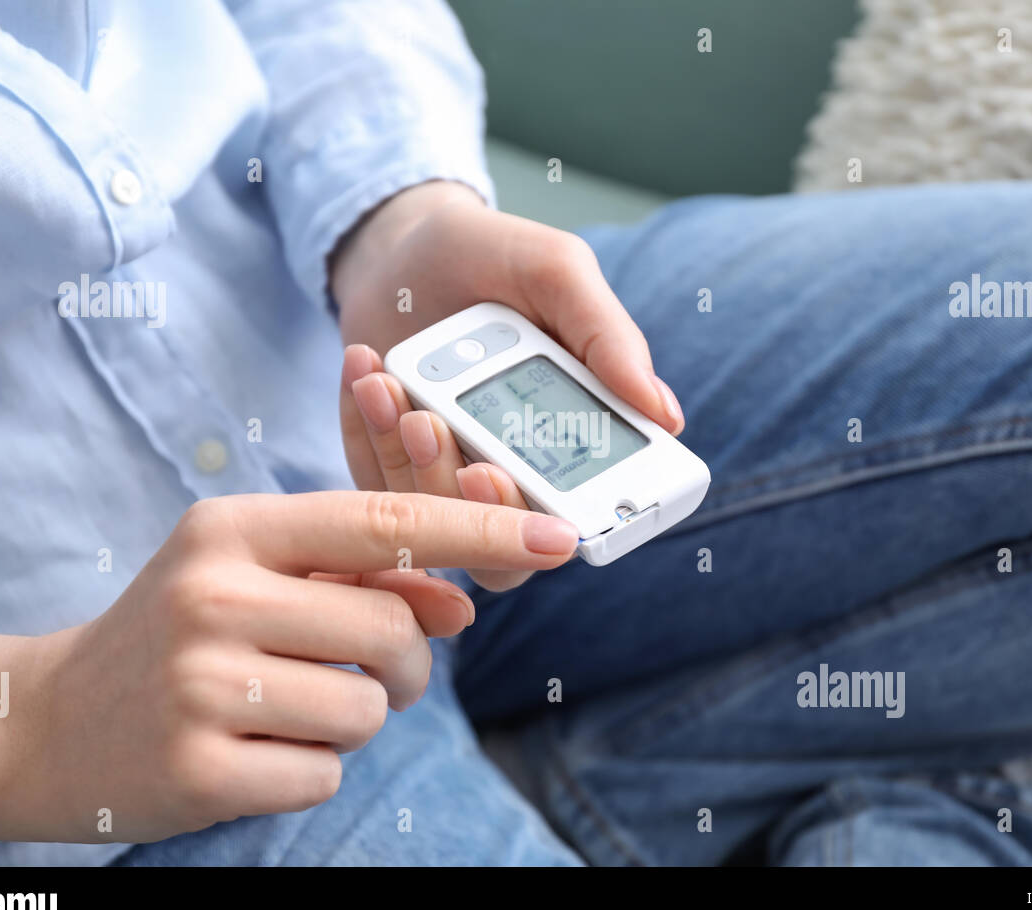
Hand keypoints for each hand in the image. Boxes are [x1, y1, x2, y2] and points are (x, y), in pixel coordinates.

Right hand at [0, 491, 577, 843]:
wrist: (47, 723)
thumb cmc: (179, 635)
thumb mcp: (257, 579)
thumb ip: (360, 579)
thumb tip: (461, 603)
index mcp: (233, 529)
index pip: (385, 522)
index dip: (481, 529)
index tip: (561, 537)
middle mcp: (214, 593)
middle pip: (394, 626)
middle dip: (405, 661)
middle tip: (358, 670)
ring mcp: (199, 682)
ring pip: (369, 707)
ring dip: (353, 718)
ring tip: (284, 708)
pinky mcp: (196, 766)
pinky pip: (325, 774)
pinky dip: (308, 769)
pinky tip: (249, 751)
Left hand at [332, 181, 685, 589]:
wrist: (403, 244)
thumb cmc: (494, 257)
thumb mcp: (557, 274)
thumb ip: (608, 337)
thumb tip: (665, 413)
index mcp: (573, 442)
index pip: (571, 521)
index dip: (543, 525)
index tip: (498, 476)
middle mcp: (514, 473)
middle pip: (496, 543)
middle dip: (458, 493)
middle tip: (431, 425)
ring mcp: (447, 475)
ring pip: (432, 522)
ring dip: (405, 456)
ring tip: (389, 387)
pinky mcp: (390, 467)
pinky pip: (375, 481)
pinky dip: (365, 431)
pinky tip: (366, 374)